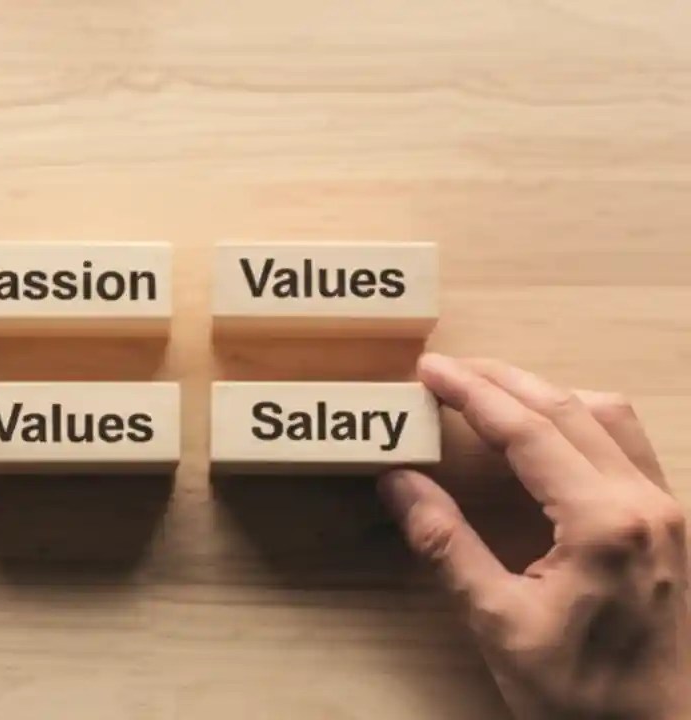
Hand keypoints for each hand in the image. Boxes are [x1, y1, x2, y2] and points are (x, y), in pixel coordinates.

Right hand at [380, 354, 687, 719]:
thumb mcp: (499, 624)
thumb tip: (398, 482)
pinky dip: (581, 420)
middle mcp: (644, 503)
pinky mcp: (672, 527)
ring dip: (546, 393)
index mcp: (602, 522)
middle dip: (503, 380)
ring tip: (491, 391)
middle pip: (568, 409)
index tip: (430, 370)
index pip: (528, 431)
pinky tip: (549, 433)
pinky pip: (628, 445)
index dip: (472, 393)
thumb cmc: (582, 696)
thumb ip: (447, 545)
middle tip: (448, 370)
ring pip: (608, 417)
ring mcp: (667, 512)